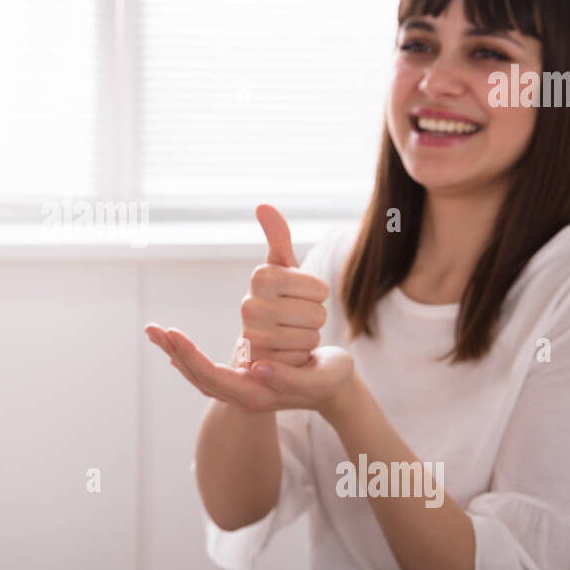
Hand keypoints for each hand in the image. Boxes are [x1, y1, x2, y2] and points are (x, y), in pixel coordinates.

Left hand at [145, 325, 355, 413]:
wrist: (337, 389)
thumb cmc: (331, 380)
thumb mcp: (317, 378)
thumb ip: (289, 378)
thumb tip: (255, 368)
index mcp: (257, 395)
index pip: (212, 377)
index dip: (190, 355)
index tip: (172, 333)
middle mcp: (244, 395)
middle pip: (198, 376)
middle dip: (174, 352)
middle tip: (152, 329)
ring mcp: (241, 390)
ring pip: (199, 375)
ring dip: (175, 354)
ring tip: (154, 333)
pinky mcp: (243, 379)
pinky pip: (208, 372)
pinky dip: (188, 359)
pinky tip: (175, 349)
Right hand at [237, 204, 328, 367]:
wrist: (261, 343)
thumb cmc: (278, 299)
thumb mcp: (282, 269)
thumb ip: (277, 236)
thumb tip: (263, 205)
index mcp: (260, 277)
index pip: (320, 288)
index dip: (316, 294)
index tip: (296, 295)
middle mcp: (249, 305)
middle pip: (317, 313)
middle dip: (312, 317)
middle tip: (292, 318)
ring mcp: (253, 336)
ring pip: (311, 336)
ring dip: (306, 337)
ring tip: (287, 334)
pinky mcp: (259, 364)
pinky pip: (302, 357)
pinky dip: (298, 357)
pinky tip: (283, 353)